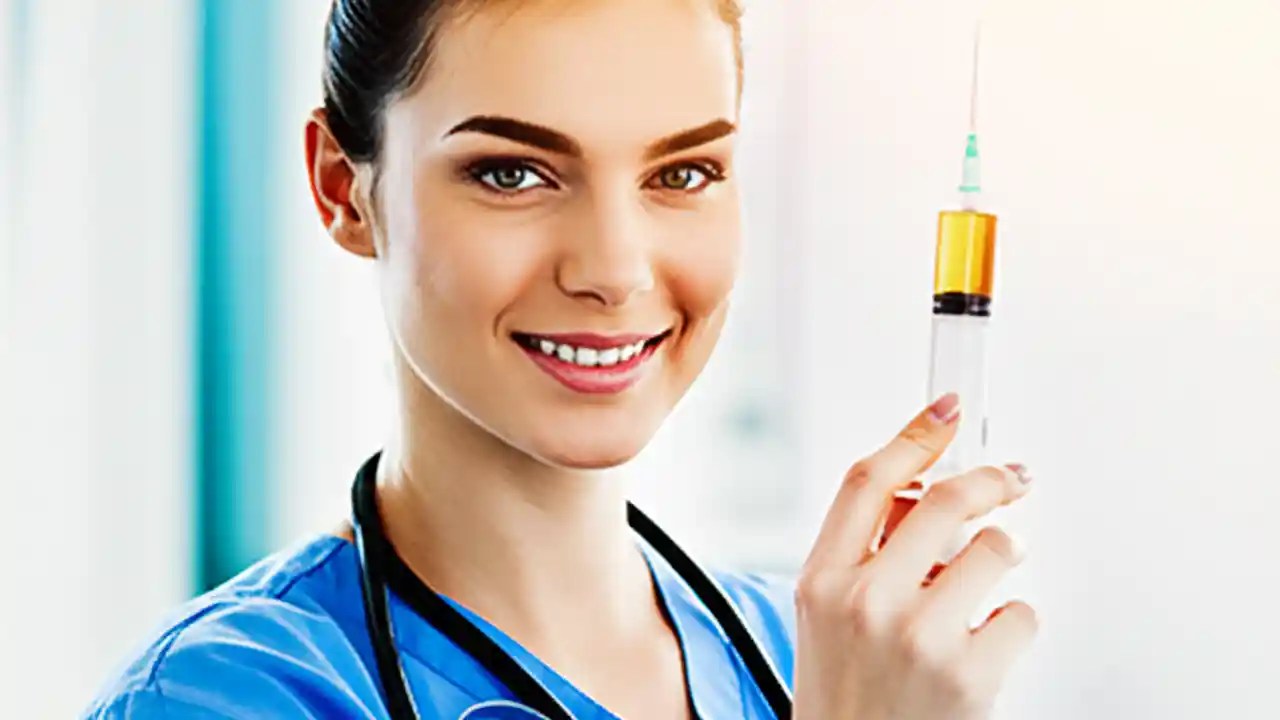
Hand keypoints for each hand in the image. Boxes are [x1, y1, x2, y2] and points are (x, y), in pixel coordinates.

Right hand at [792, 394, 1036, 719]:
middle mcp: (865, 601)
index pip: (867, 480)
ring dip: (1001, 563)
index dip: (914, 435)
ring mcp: (918, 637)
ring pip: (995, 550)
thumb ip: (864, 552)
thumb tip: (924, 494)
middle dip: (991, 480)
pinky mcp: (968, 673)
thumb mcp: (827, 615)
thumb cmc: (847, 691)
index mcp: (822, 579)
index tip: (947, 409)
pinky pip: (1022, 612)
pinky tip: (985, 647)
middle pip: (943, 500)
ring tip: (981, 596)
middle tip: (1012, 479)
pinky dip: (1013, 624)